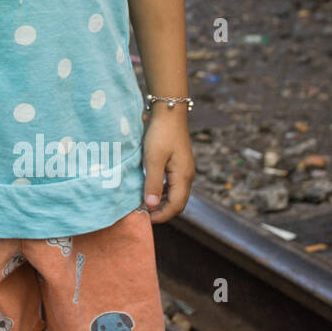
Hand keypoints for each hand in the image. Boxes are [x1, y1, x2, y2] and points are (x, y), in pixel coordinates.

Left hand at [141, 108, 194, 223]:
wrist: (169, 112)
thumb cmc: (160, 134)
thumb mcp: (153, 159)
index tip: (145, 218)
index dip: (162, 215)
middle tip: (144, 214)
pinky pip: (172, 184)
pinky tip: (149, 189)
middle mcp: (187, 176)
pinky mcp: (178, 163)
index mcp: (183, 177)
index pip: (176, 206)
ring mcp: (184, 169)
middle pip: (178, 202)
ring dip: (162, 202)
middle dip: (162, 211)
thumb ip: (152, 183)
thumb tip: (151, 206)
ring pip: (175, 194)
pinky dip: (161, 191)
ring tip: (144, 204)